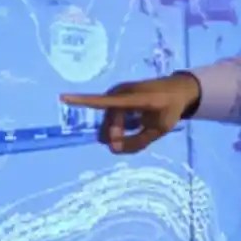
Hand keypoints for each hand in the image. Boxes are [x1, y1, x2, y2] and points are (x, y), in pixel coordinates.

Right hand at [60, 73, 199, 153]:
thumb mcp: (159, 130)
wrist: (177, 89)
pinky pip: (111, 113)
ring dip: (118, 129)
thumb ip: (137, 142)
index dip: (84, 101)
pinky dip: (120, 122)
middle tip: (125, 144)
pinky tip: (135, 122)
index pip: (107, 102)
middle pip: (110, 120)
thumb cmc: (170, 109)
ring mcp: (118, 91)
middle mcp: (123, 92)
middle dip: (116, 134)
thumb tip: (112, 150)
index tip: (63, 97)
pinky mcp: (116, 94)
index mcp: (136, 99)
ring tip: (138, 128)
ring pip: (109, 118)